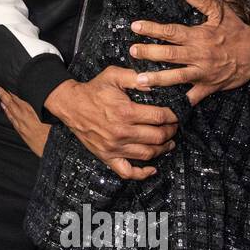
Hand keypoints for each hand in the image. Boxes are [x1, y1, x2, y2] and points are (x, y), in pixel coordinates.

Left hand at [0, 84, 50, 156]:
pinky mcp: (22, 133)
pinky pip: (12, 120)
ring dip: (4, 102)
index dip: (10, 90)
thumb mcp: (53, 117)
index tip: (3, 83)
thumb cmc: (54, 135)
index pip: (17, 98)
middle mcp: (23, 118)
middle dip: (2, 94)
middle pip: (10, 103)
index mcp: (30, 112)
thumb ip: (47, 107)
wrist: (50, 151)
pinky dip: (8, 112)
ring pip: (10, 111)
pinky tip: (5, 109)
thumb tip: (47, 98)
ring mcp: (21, 126)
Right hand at [43, 69, 177, 180]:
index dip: (173, 116)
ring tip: (169, 142)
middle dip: (171, 131)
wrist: (71, 106)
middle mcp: (122, 132)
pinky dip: (142, 174)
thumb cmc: (94, 90)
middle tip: (175, 127)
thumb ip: (135, 77)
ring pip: (148, 154)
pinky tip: (152, 169)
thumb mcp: (114, 75)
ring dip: (163, 149)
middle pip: (157, 137)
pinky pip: (127, 172)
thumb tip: (154, 82)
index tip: (177, 114)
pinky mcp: (107, 157)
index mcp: (126, 112)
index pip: (160, 117)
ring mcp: (115, 148)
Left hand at [128, 0, 249, 105]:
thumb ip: (201, 0)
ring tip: (139, 81)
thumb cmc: (238, 33)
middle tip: (132, 51)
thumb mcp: (222, 13)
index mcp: (199, 36)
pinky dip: (179, 104)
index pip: (171, 31)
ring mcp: (203, 73)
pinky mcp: (208, 87)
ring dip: (157, 79)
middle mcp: (199, 55)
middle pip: (169, 54)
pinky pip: (192, 98)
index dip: (152, 29)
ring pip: (176, 77)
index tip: (135, 26)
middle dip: (148, 53)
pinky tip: (164, 107)